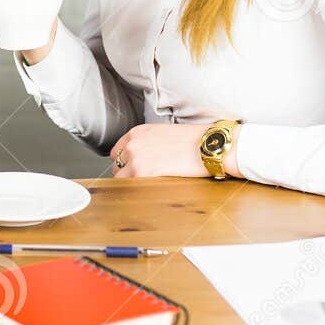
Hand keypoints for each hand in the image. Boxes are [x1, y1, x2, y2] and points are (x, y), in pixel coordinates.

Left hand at [108, 122, 243, 179]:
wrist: (207, 145)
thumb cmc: (192, 140)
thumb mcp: (162, 133)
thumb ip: (147, 144)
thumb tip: (143, 159)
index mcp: (137, 133)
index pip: (116, 152)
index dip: (124, 164)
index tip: (131, 170)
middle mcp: (132, 144)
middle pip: (117, 166)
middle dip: (127, 175)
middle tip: (143, 181)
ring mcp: (135, 158)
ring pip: (121, 178)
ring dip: (132, 184)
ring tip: (148, 187)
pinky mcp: (143, 172)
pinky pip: (130, 187)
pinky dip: (137, 191)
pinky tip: (149, 191)